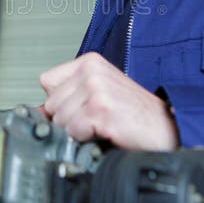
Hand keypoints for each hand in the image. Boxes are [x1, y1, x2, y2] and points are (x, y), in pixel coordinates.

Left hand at [39, 52, 178, 150]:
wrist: (167, 129)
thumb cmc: (135, 115)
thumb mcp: (100, 94)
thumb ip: (70, 96)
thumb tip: (36, 111)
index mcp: (90, 62)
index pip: (47, 82)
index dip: (59, 102)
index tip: (79, 110)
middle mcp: (91, 70)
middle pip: (50, 104)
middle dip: (67, 121)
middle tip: (95, 123)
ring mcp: (96, 89)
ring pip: (59, 120)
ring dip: (78, 132)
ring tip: (103, 128)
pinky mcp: (100, 110)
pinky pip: (72, 132)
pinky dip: (86, 140)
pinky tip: (107, 133)